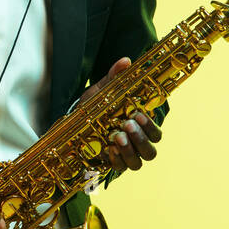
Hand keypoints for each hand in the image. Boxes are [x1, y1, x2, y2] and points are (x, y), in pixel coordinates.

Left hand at [77, 56, 162, 172]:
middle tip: (126, 124)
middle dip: (141, 138)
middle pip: (150, 152)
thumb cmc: (94, 108)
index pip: (156, 134)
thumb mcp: (103, 91)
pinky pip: (120, 168)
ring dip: (129, 150)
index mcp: (138, 128)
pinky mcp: (111, 163)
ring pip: (138, 163)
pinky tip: (108, 148)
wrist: (72, 124)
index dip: (150, 126)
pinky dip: (116, 159)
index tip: (137, 114)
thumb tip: (126, 61)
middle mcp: (135, 145)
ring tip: (116, 136)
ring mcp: (123, 156)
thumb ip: (115, 77)